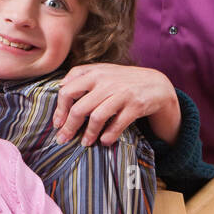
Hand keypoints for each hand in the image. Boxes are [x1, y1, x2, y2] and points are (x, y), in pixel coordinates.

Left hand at [52, 63, 180, 145]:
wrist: (155, 83)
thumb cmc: (122, 79)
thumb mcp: (102, 71)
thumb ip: (81, 74)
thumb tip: (60, 85)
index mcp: (94, 73)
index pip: (67, 91)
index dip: (60, 110)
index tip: (57, 123)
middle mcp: (106, 82)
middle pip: (79, 109)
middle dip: (69, 127)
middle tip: (64, 139)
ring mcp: (121, 93)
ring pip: (97, 117)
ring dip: (88, 134)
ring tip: (85, 143)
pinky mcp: (135, 105)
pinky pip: (118, 124)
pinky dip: (109, 135)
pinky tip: (104, 141)